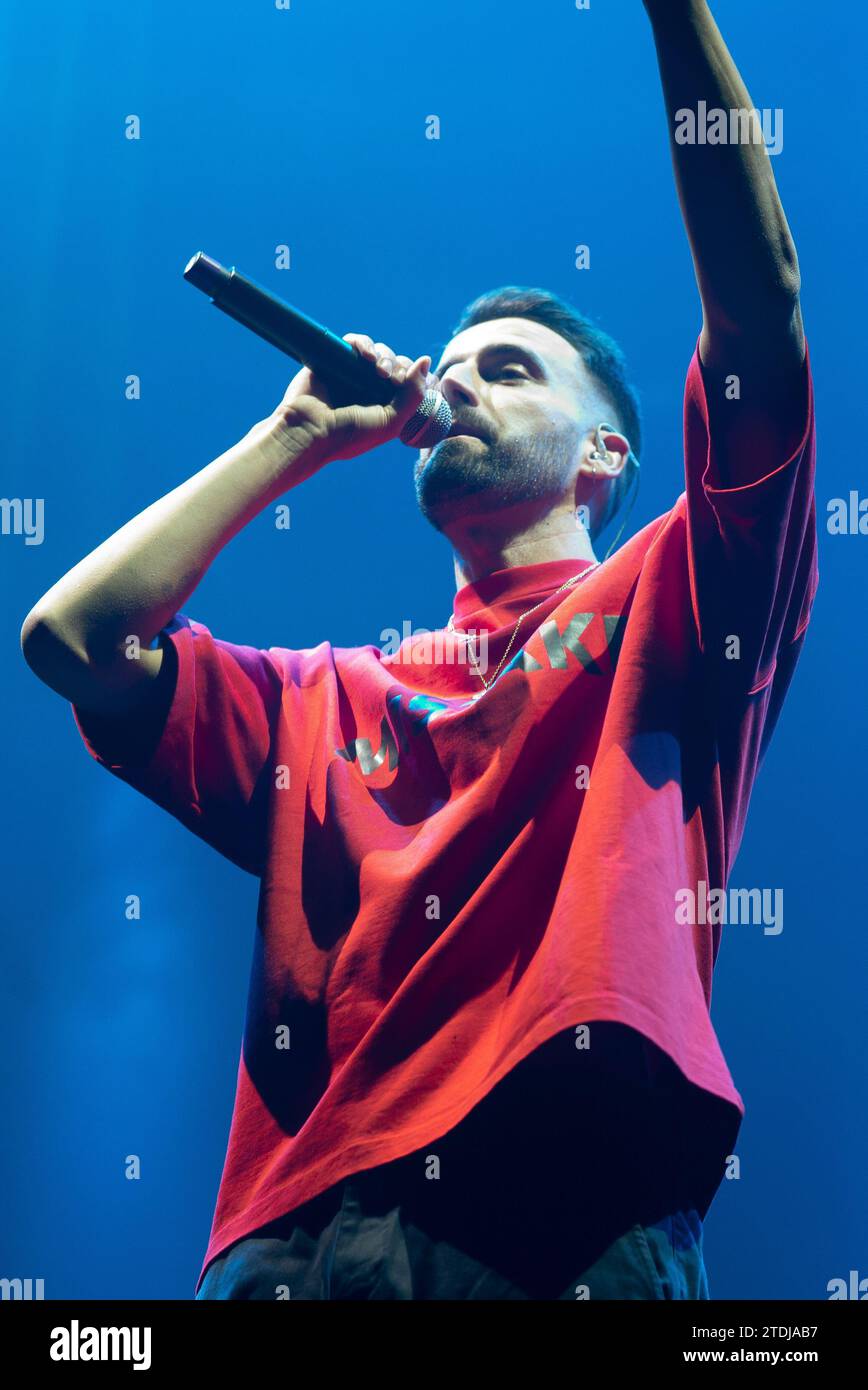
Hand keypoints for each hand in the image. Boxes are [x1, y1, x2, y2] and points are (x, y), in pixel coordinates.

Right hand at [271, 333, 432, 464]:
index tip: (420, 382)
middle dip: (400, 367)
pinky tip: (366, 355)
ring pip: (380, 351)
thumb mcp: (391, 422)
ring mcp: (354, 374)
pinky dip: (364, 343)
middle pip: (398, 364)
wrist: (308, 431)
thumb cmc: (349, 435)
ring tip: (379, 370)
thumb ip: (414, 395)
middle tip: (391, 380)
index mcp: (387, 406)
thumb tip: (426, 360)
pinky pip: (356, 342)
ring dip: (385, 356)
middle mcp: (371, 389)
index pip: (411, 383)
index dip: (418, 378)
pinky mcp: (336, 360)